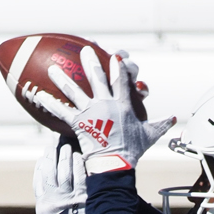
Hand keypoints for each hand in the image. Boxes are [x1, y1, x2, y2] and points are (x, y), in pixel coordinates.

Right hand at [33, 139, 84, 213]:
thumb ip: (45, 203)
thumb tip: (46, 185)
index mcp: (43, 204)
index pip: (39, 179)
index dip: (41, 164)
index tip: (43, 155)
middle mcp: (52, 199)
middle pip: (50, 170)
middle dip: (51, 155)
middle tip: (54, 143)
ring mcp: (67, 198)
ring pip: (64, 171)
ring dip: (64, 156)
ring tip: (66, 145)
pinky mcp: (81, 199)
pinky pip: (79, 177)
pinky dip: (78, 165)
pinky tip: (78, 157)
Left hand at [41, 46, 173, 174]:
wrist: (116, 163)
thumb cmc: (132, 151)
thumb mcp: (149, 135)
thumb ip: (160, 124)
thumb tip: (175, 119)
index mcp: (123, 104)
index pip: (121, 81)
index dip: (119, 68)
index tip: (116, 56)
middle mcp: (106, 104)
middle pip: (97, 78)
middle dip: (91, 62)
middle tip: (86, 50)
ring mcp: (91, 112)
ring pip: (74, 91)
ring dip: (62, 79)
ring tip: (52, 68)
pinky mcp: (78, 123)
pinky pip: (61, 111)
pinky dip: (49, 103)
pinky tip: (38, 96)